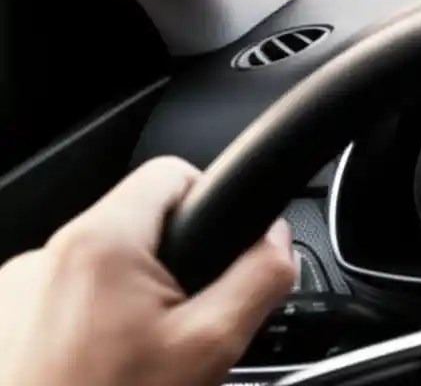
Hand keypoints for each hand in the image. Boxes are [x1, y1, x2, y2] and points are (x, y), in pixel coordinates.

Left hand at [0, 156, 295, 385]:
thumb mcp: (210, 348)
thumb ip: (258, 279)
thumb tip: (277, 241)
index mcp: (101, 243)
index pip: (172, 173)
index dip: (211, 202)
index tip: (221, 249)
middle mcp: (45, 255)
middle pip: (136, 225)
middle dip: (169, 268)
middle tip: (181, 329)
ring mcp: (11, 291)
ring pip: (98, 270)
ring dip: (124, 301)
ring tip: (132, 361)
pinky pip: (59, 302)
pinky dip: (85, 327)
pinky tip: (95, 371)